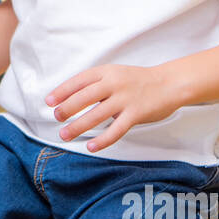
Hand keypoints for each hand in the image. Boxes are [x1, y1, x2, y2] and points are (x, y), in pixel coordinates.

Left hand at [46, 63, 182, 152]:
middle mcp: (114, 83)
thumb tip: (69, 98)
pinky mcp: (136, 114)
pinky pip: (116, 130)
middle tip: (56, 118)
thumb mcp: (115, 74)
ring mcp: (125, 99)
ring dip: (78, 126)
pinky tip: (91, 146)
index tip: (48, 102)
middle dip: (66, 109)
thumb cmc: (138, 80)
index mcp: (106, 72)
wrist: (169, 83)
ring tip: (65, 134)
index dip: (61, 91)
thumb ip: (96, 84)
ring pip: (96, 115)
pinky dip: (102, 140)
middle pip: (84, 97)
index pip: (78, 81)